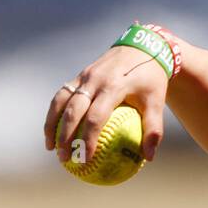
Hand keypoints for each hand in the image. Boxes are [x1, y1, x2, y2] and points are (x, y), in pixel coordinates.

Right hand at [43, 31, 178, 163]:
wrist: (142, 48)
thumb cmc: (151, 79)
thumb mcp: (157, 102)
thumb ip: (154, 129)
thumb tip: (149, 158)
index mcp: (114, 86)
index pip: (96, 117)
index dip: (88, 139)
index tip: (86, 159)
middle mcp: (95, 80)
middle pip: (73, 111)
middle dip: (65, 136)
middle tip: (65, 159)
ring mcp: (84, 76)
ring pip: (61, 101)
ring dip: (52, 125)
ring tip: (51, 147)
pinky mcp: (79, 75)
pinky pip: (62, 95)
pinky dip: (54, 113)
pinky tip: (53, 130)